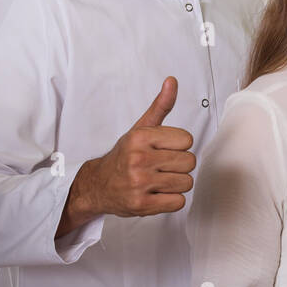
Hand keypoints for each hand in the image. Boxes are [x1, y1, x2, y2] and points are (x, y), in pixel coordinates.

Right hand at [74, 77, 196, 218]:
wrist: (97, 185)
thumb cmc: (124, 156)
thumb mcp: (140, 128)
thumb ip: (160, 106)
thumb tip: (172, 81)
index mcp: (140, 137)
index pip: (187, 140)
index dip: (179, 146)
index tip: (164, 150)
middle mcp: (138, 159)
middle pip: (189, 162)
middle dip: (179, 166)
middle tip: (161, 167)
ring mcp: (139, 183)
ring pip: (186, 183)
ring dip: (176, 184)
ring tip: (158, 181)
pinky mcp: (141, 205)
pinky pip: (178, 202)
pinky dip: (171, 200)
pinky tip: (156, 194)